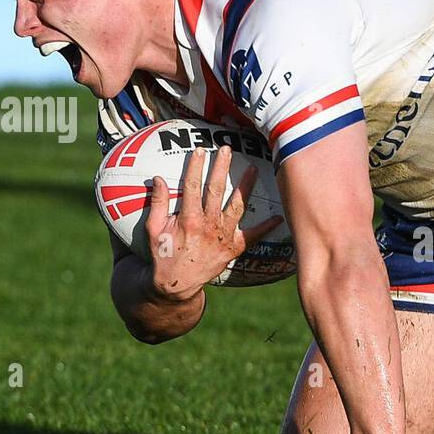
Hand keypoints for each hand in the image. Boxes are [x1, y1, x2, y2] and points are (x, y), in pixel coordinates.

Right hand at [146, 146, 282, 301]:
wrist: (177, 284)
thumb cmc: (163, 254)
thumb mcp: (154, 230)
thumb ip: (157, 204)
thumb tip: (157, 178)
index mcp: (188, 219)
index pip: (192, 186)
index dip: (196, 167)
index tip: (201, 151)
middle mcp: (208, 225)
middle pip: (216, 190)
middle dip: (221, 168)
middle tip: (227, 149)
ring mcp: (223, 237)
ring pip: (237, 207)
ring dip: (245, 187)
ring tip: (252, 169)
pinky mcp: (234, 248)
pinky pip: (253, 236)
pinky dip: (266, 227)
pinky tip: (279, 217)